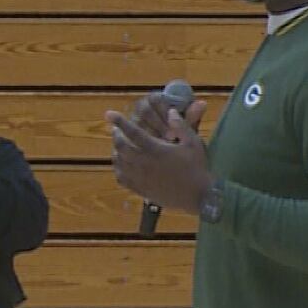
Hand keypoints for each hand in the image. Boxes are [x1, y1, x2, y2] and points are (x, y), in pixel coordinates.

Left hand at [108, 98, 211, 212]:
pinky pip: (121, 177)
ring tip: (119, 146)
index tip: (109, 113)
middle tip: (116, 130)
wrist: (199, 197)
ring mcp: (139, 177)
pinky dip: (118, 168)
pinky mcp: (140, 189)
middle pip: (121, 146)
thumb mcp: (194, 143)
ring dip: (116, 151)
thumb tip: (170, 111)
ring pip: (118, 161)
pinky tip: (122, 165)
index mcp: (156, 149)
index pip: (132, 131)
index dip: (120, 121)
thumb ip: (181, 126)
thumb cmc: (197, 168)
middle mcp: (143, 162)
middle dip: (116, 135)